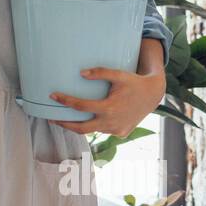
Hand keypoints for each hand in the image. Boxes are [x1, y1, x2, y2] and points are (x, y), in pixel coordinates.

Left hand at [48, 39, 166, 136]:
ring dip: (79, 126)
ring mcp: (116, 130)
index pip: (80, 106)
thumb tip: (81, 73)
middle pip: (81, 128)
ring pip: (92, 130)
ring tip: (66, 119)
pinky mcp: (121, 133)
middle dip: (64, 124)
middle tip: (51, 119)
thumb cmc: (133, 82)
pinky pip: (104, 130)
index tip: (52, 95)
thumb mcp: (118, 74)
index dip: (64, 101)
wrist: (153, 95)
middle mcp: (112, 122)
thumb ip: (100, 72)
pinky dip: (96, 125)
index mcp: (109, 107)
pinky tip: (90, 118)